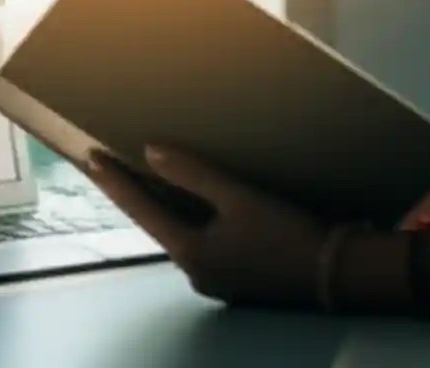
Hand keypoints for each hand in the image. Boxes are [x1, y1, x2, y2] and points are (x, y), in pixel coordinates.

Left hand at [88, 146, 326, 306]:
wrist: (339, 274)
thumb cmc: (288, 234)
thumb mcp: (239, 198)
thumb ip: (193, 174)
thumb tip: (151, 151)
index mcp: (190, 254)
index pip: (140, 210)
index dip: (114, 182)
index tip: (90, 158)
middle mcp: (195, 272)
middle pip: (156, 224)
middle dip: (134, 193)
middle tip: (109, 163)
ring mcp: (215, 278)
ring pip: (179, 232)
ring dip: (162, 205)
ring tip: (144, 174)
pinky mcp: (235, 276)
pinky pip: (200, 240)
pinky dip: (188, 217)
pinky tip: (191, 200)